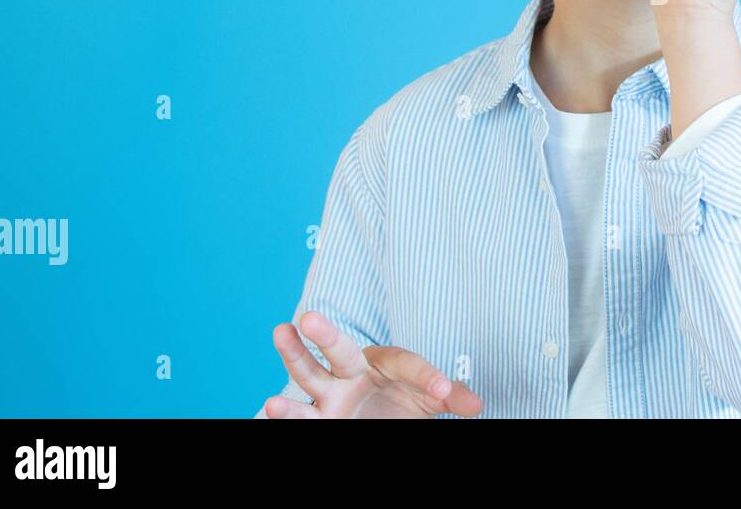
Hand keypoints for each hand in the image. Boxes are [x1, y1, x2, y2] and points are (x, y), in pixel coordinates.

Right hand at [261, 310, 483, 417]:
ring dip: (292, 367)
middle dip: (323, 336)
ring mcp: (330, 398)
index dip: (429, 377)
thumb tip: (476, 405)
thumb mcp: (430, 399)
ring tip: (275, 375)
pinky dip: (281, 418)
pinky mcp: (318, 421)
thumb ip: (449, 397)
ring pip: (306, 379)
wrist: (379, 414)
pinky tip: (264, 413)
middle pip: (338, 352)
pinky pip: (298, 420)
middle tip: (307, 319)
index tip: (445, 391)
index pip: (407, 364)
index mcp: (385, 362)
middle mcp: (351, 374)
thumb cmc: (403, 400)